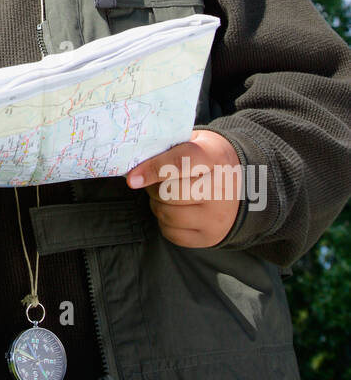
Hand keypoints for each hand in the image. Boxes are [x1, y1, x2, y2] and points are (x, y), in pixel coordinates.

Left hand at [125, 129, 242, 247]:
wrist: (246, 186)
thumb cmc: (209, 160)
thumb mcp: (197, 142)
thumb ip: (170, 147)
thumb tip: (137, 159)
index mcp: (215, 158)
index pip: (181, 162)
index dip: (153, 169)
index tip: (132, 178)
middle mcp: (220, 190)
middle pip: (169, 193)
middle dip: (153, 187)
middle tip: (154, 182)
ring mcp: (216, 217)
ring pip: (167, 214)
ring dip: (157, 204)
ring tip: (166, 195)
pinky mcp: (209, 237)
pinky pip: (171, 233)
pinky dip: (164, 222)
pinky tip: (175, 210)